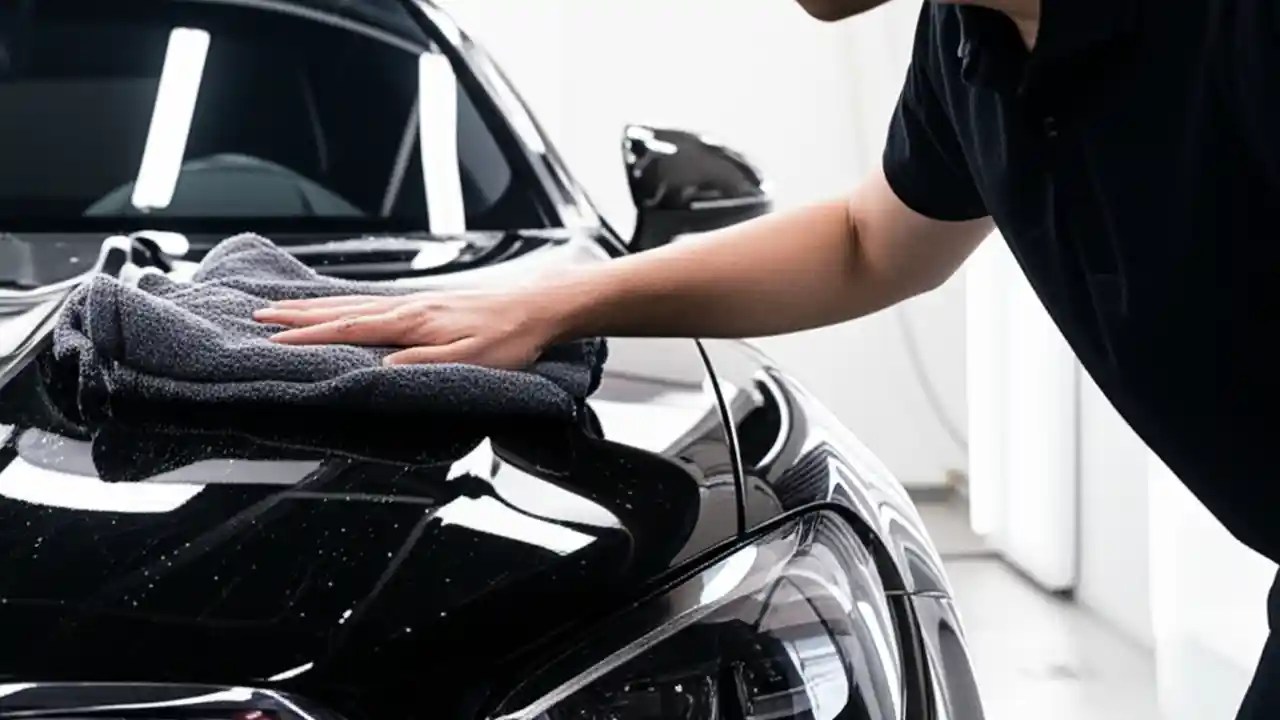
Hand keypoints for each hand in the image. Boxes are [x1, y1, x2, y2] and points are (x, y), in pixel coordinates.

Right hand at [252, 291, 555, 366]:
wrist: (539, 309)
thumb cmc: (510, 340)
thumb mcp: (471, 362)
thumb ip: (425, 365)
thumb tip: (382, 369)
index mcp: (413, 323)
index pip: (349, 329)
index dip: (309, 337)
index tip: (273, 340)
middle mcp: (408, 307)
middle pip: (342, 310)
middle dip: (299, 315)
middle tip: (259, 316)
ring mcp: (416, 303)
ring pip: (354, 303)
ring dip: (316, 307)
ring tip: (284, 308)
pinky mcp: (426, 305)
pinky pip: (372, 302)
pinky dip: (345, 303)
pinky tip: (340, 306)